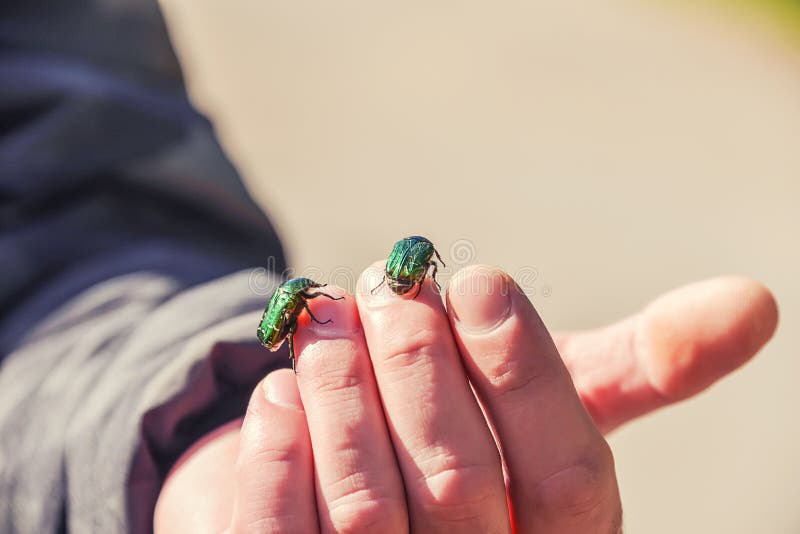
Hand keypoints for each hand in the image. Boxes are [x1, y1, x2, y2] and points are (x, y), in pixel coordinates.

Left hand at [154, 267, 776, 532]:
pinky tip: (275, 391)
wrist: (369, 467)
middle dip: (419, 370)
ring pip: (368, 512)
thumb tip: (752, 302)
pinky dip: (277, 454)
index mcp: (562, 533)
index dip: (525, 373)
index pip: (569, 476)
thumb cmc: (475, 421)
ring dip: (342, 397)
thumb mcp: (553, 390)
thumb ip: (640, 363)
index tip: (477, 279)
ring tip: (327, 318)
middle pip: (460, 487)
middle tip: (385, 285)